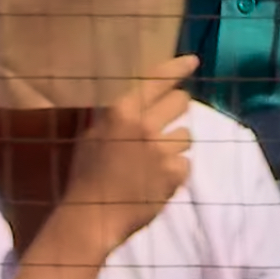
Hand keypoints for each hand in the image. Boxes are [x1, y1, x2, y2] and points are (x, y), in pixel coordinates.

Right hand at [59, 54, 197, 248]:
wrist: (92, 218)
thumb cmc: (86, 176)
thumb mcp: (92, 135)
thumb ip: (117, 117)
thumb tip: (138, 101)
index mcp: (121, 111)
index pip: (157, 79)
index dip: (178, 68)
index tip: (193, 61)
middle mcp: (145, 125)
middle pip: (180, 101)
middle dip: (176, 110)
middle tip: (164, 124)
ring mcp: (162, 150)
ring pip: (186, 135)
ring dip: (175, 145)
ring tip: (154, 160)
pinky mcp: (175, 174)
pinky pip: (186, 163)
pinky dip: (175, 171)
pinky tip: (156, 180)